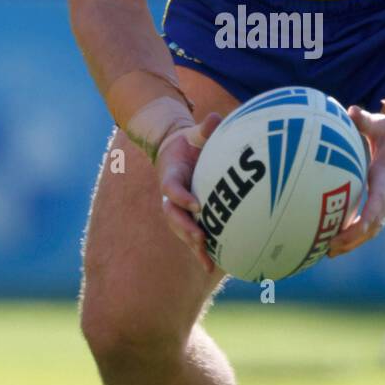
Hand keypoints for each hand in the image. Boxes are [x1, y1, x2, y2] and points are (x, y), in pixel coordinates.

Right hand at [156, 112, 222, 272]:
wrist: (176, 152)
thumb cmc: (190, 141)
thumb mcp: (195, 133)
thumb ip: (204, 129)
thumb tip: (214, 118)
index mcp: (170, 175)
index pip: (171, 188)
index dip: (181, 197)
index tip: (195, 205)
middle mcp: (171, 196)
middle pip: (173, 216)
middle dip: (185, 228)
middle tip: (200, 238)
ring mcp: (178, 209)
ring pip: (181, 230)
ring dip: (193, 245)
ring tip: (206, 260)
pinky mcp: (187, 217)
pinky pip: (192, 235)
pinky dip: (201, 251)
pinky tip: (214, 266)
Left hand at [328, 106, 384, 257]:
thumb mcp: (383, 124)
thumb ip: (365, 120)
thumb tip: (349, 111)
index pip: (379, 198)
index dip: (368, 215)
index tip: (354, 228)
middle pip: (375, 223)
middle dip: (354, 238)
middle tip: (329, 247)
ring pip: (376, 228)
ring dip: (355, 242)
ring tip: (328, 252)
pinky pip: (376, 223)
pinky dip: (360, 235)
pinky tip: (339, 242)